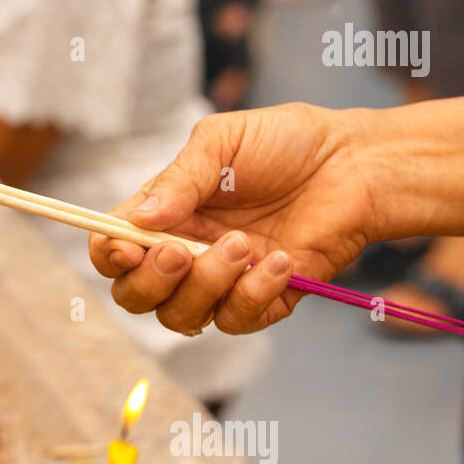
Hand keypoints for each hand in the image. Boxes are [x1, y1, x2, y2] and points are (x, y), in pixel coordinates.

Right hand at [89, 104, 383, 334]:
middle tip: (181, 251)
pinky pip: (236, 321)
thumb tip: (138, 220)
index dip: (108, 256)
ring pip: (182, 316)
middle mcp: (185, 253)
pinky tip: (279, 260)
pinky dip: (253, 295)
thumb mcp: (222, 142)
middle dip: (151, 281)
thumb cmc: (286, 142)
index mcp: (164, 214)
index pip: (113, 249)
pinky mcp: (263, 300)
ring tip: (243, 244)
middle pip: (135, 297)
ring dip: (207, 284)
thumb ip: (178, 179)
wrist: (355, 163)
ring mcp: (222, 281)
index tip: (127, 248)